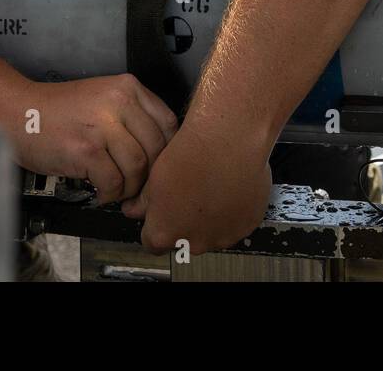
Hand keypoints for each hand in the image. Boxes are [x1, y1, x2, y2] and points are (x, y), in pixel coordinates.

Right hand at [5, 74, 176, 204]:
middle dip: (149, 176)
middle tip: (137, 188)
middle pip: (157, 149)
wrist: (17, 112)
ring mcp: (102, 125)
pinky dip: (110, 194)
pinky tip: (99, 192)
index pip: (168, 123)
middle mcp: (119, 101)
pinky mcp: (86, 149)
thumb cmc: (57, 111)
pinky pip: (114, 182)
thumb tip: (158, 154)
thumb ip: (131, 117)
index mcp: (127, 87)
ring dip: (129, 188)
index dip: (167, 152)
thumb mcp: (102, 98)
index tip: (157, 167)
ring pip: (138, 168)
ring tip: (115, 190)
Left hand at [121, 120, 272, 256]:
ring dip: (210, 218)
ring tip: (211, 186)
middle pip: (184, 240)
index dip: (156, 224)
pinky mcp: (247, 225)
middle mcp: (194, 243)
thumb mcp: (154, 174)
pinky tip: (228, 186)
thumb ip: (144, 202)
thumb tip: (135, 209)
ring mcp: (223, 236)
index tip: (162, 212)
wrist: (229, 138)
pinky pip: (235, 223)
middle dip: (184, 221)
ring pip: (212, 233)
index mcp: (165, 233)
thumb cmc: (192, 153)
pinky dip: (232, 210)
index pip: (153, 242)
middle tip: (188, 192)